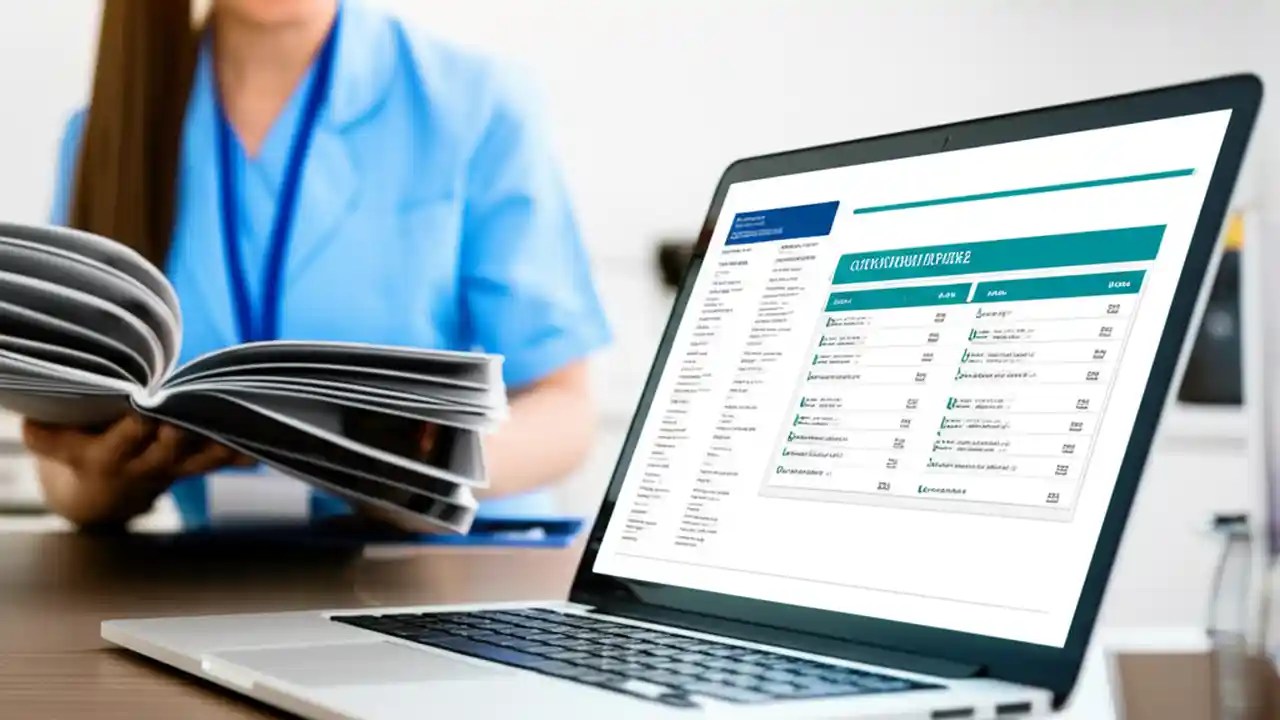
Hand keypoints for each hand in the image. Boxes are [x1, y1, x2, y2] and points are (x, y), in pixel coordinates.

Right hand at [22, 414, 254, 526]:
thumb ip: (46, 431)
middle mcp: (143, 466)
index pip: (123, 442)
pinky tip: (259, 450)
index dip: (135, 428)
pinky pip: (220, 461)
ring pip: (201, 458)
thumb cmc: (73, 449)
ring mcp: (173, 467)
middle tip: (193, 416)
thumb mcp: (51, 442)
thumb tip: (36, 415)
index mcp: (105, 457)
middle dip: (181, 434)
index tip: (145, 411)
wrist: (98, 496)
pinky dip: (240, 454)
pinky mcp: (194, 465)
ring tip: (239, 429)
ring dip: (219, 444)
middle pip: (168, 450)